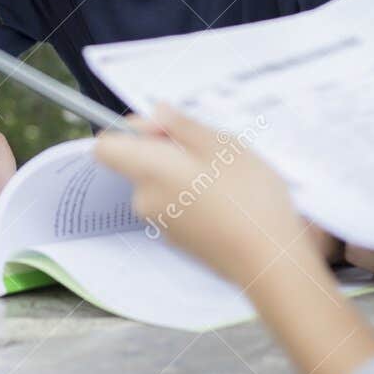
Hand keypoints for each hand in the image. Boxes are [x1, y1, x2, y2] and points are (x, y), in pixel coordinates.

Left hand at [93, 106, 319, 289]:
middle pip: (139, 163)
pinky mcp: (179, 240)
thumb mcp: (220, 144)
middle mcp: (145, 199)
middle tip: (209, 148)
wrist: (267, 260)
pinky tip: (227, 201)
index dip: (129, 132)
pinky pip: (176, 206)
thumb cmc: (247, 197)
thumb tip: (156, 113)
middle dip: (167, 150)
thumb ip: (181, 126)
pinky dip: (194, 197)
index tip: (161, 128)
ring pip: (161, 184)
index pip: (106, 148)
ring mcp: (161, 224)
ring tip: (226, 176)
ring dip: (185, 173)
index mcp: (148, 170)